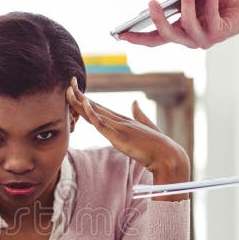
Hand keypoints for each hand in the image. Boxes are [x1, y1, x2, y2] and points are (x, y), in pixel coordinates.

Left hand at [66, 78, 189, 200]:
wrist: (168, 156)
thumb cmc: (159, 146)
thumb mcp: (147, 128)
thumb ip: (140, 115)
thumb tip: (135, 103)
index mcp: (124, 121)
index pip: (100, 109)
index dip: (87, 101)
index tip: (76, 92)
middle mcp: (120, 121)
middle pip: (95, 108)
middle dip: (80, 97)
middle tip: (69, 83)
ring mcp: (120, 128)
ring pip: (95, 113)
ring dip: (80, 102)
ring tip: (69, 90)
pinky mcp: (119, 137)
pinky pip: (102, 124)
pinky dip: (92, 114)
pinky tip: (85, 104)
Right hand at [119, 0, 238, 48]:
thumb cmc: (215, 4)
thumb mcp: (192, 2)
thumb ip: (177, 5)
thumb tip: (159, 4)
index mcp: (179, 35)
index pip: (154, 40)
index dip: (138, 39)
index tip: (121, 34)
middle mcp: (189, 41)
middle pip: (167, 35)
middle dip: (158, 19)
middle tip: (152, 3)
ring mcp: (203, 40)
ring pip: (188, 24)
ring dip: (186, 1)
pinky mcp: (219, 33)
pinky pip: (211, 14)